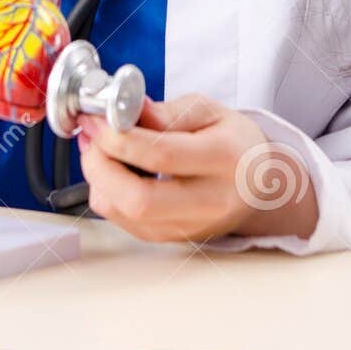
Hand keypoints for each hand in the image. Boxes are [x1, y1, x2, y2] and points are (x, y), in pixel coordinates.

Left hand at [78, 92, 312, 243]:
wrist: (259, 185)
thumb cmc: (234, 143)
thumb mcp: (210, 111)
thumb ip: (167, 111)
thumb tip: (126, 111)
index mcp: (224, 159)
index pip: (162, 155)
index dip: (119, 137)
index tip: (97, 118)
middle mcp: (209, 201)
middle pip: (140, 199)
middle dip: (100, 166)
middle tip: (91, 137)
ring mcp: (190, 226)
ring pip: (127, 215)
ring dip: (99, 180)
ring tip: (98, 149)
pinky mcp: (173, 238)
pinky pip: (125, 223)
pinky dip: (108, 195)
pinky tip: (110, 170)